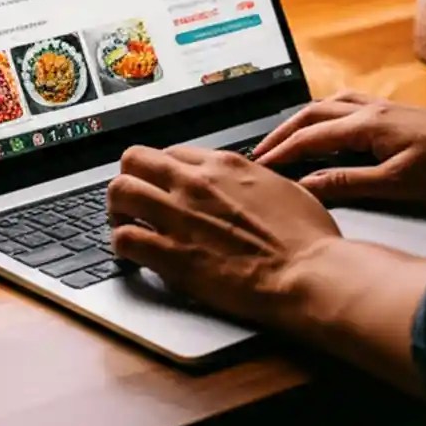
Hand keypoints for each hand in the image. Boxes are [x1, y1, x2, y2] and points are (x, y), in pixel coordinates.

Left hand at [107, 145, 341, 326]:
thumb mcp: (282, 187)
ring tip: (124, 222)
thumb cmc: (306, 238)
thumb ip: (250, 179)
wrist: (307, 273)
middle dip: (129, 177)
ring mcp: (178, 217)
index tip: (161, 185)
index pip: (170, 152)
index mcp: (222, 165)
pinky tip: (131, 252)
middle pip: (133, 160)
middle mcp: (193, 184)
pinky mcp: (171, 254)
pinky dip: (121, 244)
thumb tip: (241, 182)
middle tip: (133, 198)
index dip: (161, 170)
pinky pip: (124, 238)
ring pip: (119, 192)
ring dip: (117, 208)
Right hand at [253, 92, 425, 208]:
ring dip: (302, 119)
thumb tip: (306, 185)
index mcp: (367, 125)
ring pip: (330, 105)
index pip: (309, 137)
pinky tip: (329, 125)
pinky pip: (349, 105)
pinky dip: (327, 114)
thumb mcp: (396, 184)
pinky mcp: (398, 114)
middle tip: (260, 151)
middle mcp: (372, 109)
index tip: (258, 167)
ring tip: (285, 136)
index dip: (280, 153)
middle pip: (312, 113)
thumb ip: (347, 182)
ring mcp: (386, 108)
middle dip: (282, 131)